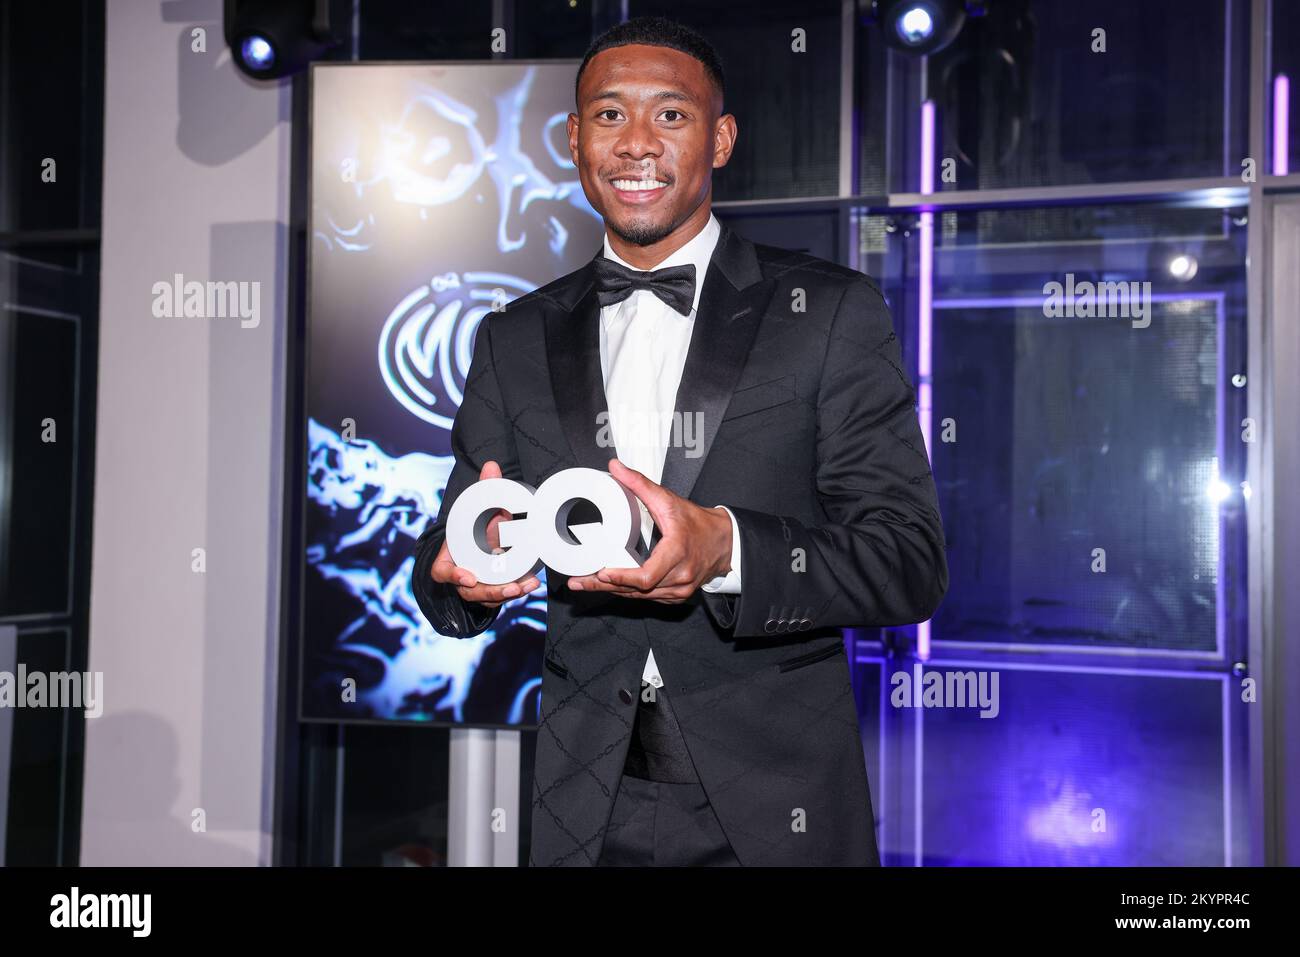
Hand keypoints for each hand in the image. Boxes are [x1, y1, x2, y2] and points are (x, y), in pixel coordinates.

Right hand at [430, 459, 540, 607]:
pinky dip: (517, 590)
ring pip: (487, 597)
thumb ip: (485, 489)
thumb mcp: (481, 508)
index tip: (469, 577)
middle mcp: (461, 575)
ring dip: (508, 593)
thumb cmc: (477, 525)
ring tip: (527, 585)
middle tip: (511, 588)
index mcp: (450, 556)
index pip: (441, 571)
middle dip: (491, 591)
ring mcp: (476, 586)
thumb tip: (492, 465)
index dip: (452, 576)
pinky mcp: (493, 590)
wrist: (483, 540)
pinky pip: (501, 596)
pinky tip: (531, 583)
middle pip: (469, 592)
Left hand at [567, 458, 732, 602]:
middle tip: (578, 582)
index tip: (601, 573)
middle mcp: (679, 578)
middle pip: (636, 590)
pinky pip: (649, 598)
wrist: (726, 542)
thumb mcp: (669, 500)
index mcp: (677, 554)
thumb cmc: (698, 522)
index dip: (621, 578)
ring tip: (587, 584)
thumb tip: (616, 468)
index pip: (645, 577)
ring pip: (640, 597)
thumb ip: (640, 484)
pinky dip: (630, 592)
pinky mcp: (678, 596)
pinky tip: (611, 587)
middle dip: (604, 587)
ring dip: (614, 591)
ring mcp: (679, 590)